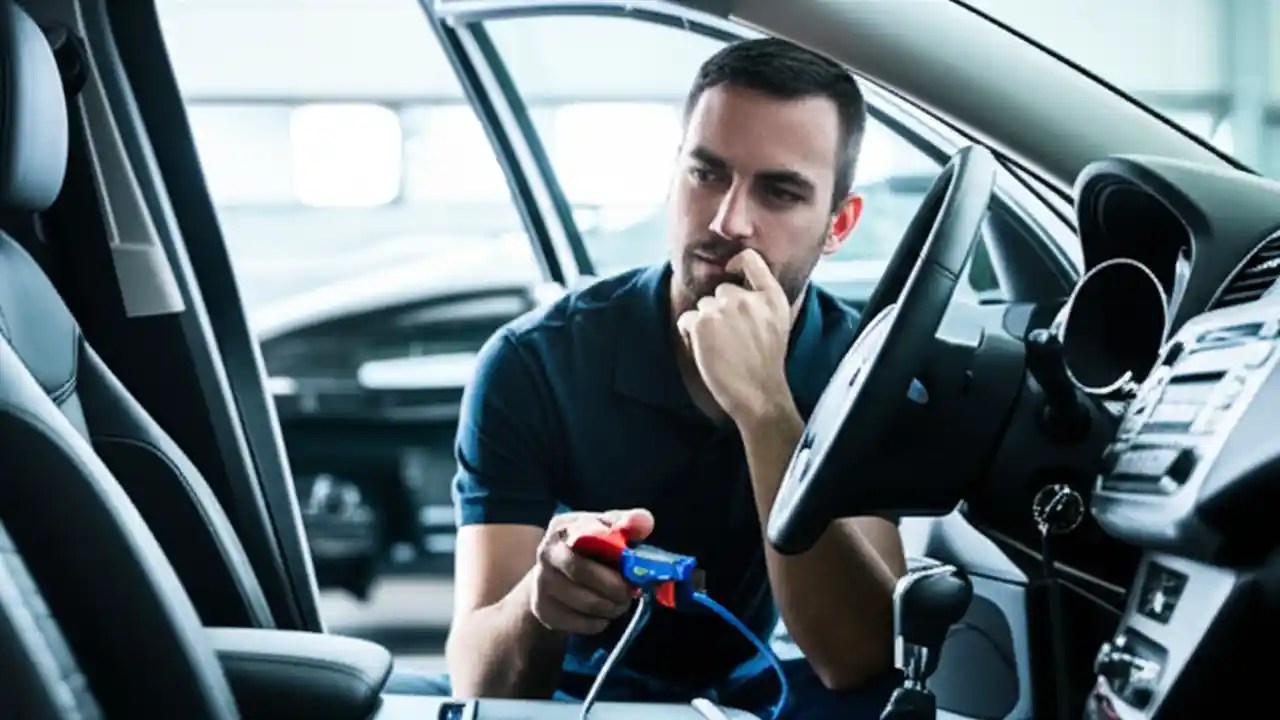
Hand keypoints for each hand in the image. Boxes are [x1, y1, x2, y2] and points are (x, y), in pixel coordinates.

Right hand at [529, 508, 654, 634]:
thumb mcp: (608, 528)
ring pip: (585, 602)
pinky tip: (603, 613)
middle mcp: (547, 553)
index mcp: (564, 527)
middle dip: (614, 585)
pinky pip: (580, 623)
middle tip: (631, 591)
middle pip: (582, 571)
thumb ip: (628, 523)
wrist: (556, 577)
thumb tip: (644, 523)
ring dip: (612, 606)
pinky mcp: (544, 611)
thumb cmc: (590, 549)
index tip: (623, 550)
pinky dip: (599, 622)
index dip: (604, 539)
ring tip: (621, 602)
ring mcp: (542, 583)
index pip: (583, 532)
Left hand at [676, 249, 793, 423]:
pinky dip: (690, 335)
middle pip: (721, 290)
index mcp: (772, 297)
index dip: (736, 262)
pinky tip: (706, 352)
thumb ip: (761, 299)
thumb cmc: (765, 363)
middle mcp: (748, 298)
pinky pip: (686, 319)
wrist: (758, 394)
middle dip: (721, 309)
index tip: (731, 272)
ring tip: (721, 348)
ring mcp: (724, 308)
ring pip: (703, 306)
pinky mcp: (702, 323)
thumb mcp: (777, 322)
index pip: (750, 259)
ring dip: (705, 323)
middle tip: (731, 339)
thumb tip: (737, 282)